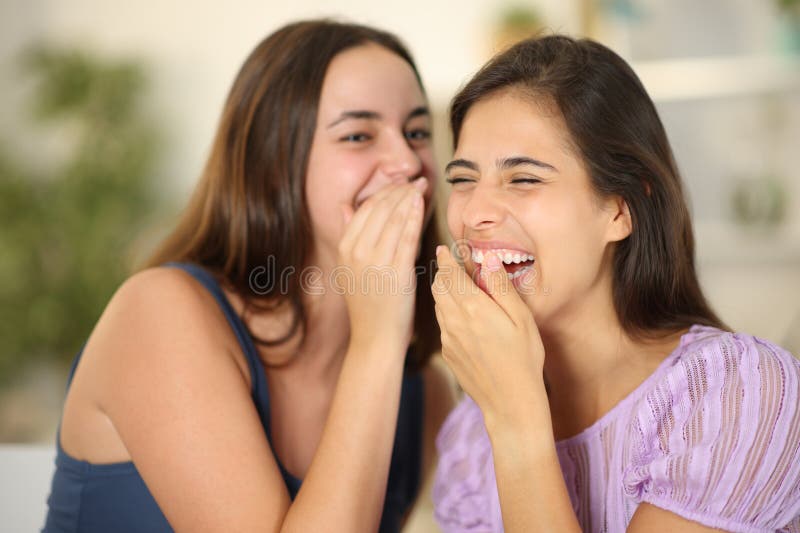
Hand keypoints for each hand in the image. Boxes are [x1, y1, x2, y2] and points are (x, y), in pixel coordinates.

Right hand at [338, 178, 427, 349]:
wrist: (375, 337)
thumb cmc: (367, 303)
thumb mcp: (350, 266)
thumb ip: (348, 233)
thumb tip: (345, 206)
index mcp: (345, 248)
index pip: (365, 208)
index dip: (385, 191)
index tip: (400, 183)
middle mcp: (357, 252)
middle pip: (381, 209)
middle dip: (399, 189)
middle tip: (415, 179)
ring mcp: (376, 261)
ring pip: (394, 218)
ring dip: (409, 197)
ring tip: (421, 186)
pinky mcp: (396, 272)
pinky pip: (407, 237)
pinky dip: (414, 216)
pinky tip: (421, 204)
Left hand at [432, 245, 546, 425]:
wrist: (510, 402)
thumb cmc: (523, 359)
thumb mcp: (521, 318)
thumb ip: (501, 286)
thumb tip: (488, 260)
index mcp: (473, 307)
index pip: (450, 274)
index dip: (446, 259)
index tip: (444, 249)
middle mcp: (454, 321)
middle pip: (438, 288)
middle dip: (443, 273)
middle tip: (451, 265)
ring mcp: (448, 339)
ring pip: (438, 306)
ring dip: (444, 293)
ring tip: (457, 288)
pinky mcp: (448, 354)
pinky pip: (443, 326)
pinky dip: (448, 313)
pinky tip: (463, 318)